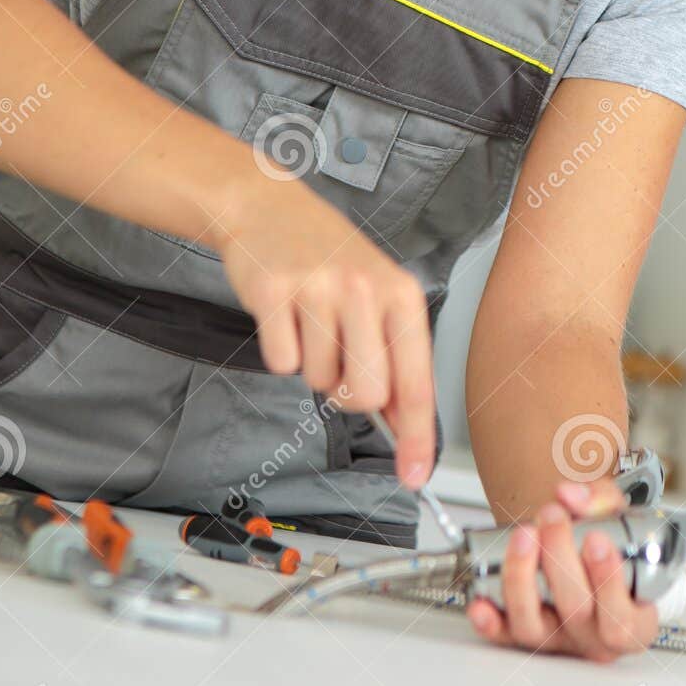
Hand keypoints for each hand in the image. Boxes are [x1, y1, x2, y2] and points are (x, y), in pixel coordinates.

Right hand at [214, 177, 434, 489]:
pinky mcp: (274, 292)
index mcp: (402, 295)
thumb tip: (403, 428)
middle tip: (337, 361)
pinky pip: (281, 363)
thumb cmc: (330, 259)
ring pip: (318, 382)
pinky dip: (280, 351)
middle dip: (347, 395)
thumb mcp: (377, 296)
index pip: (415, 382)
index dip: (416, 438)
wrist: (269, 209)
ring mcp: (319, 289)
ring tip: (309, 322)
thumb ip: (393, 357)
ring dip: (311, 366)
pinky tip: (285, 316)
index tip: (415, 477)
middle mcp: (366, 290)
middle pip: (365, 395)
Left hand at [466, 478, 659, 661]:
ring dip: (522, 579)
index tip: (595, 539)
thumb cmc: (603, 545)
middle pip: (575, 613)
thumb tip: (570, 496)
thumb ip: (600, 500)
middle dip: (560, 560)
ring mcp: (555, 639)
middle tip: (553, 518)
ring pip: (533, 626)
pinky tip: (481, 602)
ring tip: (523, 536)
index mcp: (630, 619)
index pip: (624, 621)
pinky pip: (502, 635)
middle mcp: (592, 636)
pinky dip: (489, 621)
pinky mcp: (520, 635)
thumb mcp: (617, 516)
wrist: (576, 551)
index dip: (609, 581)